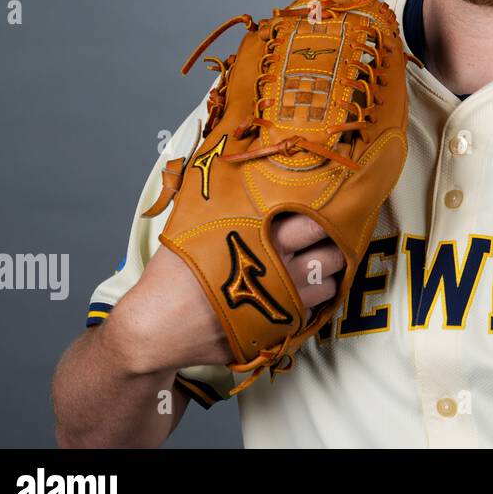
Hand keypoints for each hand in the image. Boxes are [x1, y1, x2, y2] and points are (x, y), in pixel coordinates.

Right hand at [103, 213, 345, 374]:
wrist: (155, 329)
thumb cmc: (172, 274)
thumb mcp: (194, 226)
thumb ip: (224, 201)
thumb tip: (229, 162)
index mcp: (262, 239)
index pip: (315, 220)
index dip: (328, 214)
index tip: (330, 208)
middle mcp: (281, 271)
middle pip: (334, 253)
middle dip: (337, 244)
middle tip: (329, 238)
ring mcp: (283, 304)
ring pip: (330, 285)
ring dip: (328, 275)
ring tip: (316, 265)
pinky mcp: (280, 330)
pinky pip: (316, 313)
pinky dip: (314, 302)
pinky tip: (301, 292)